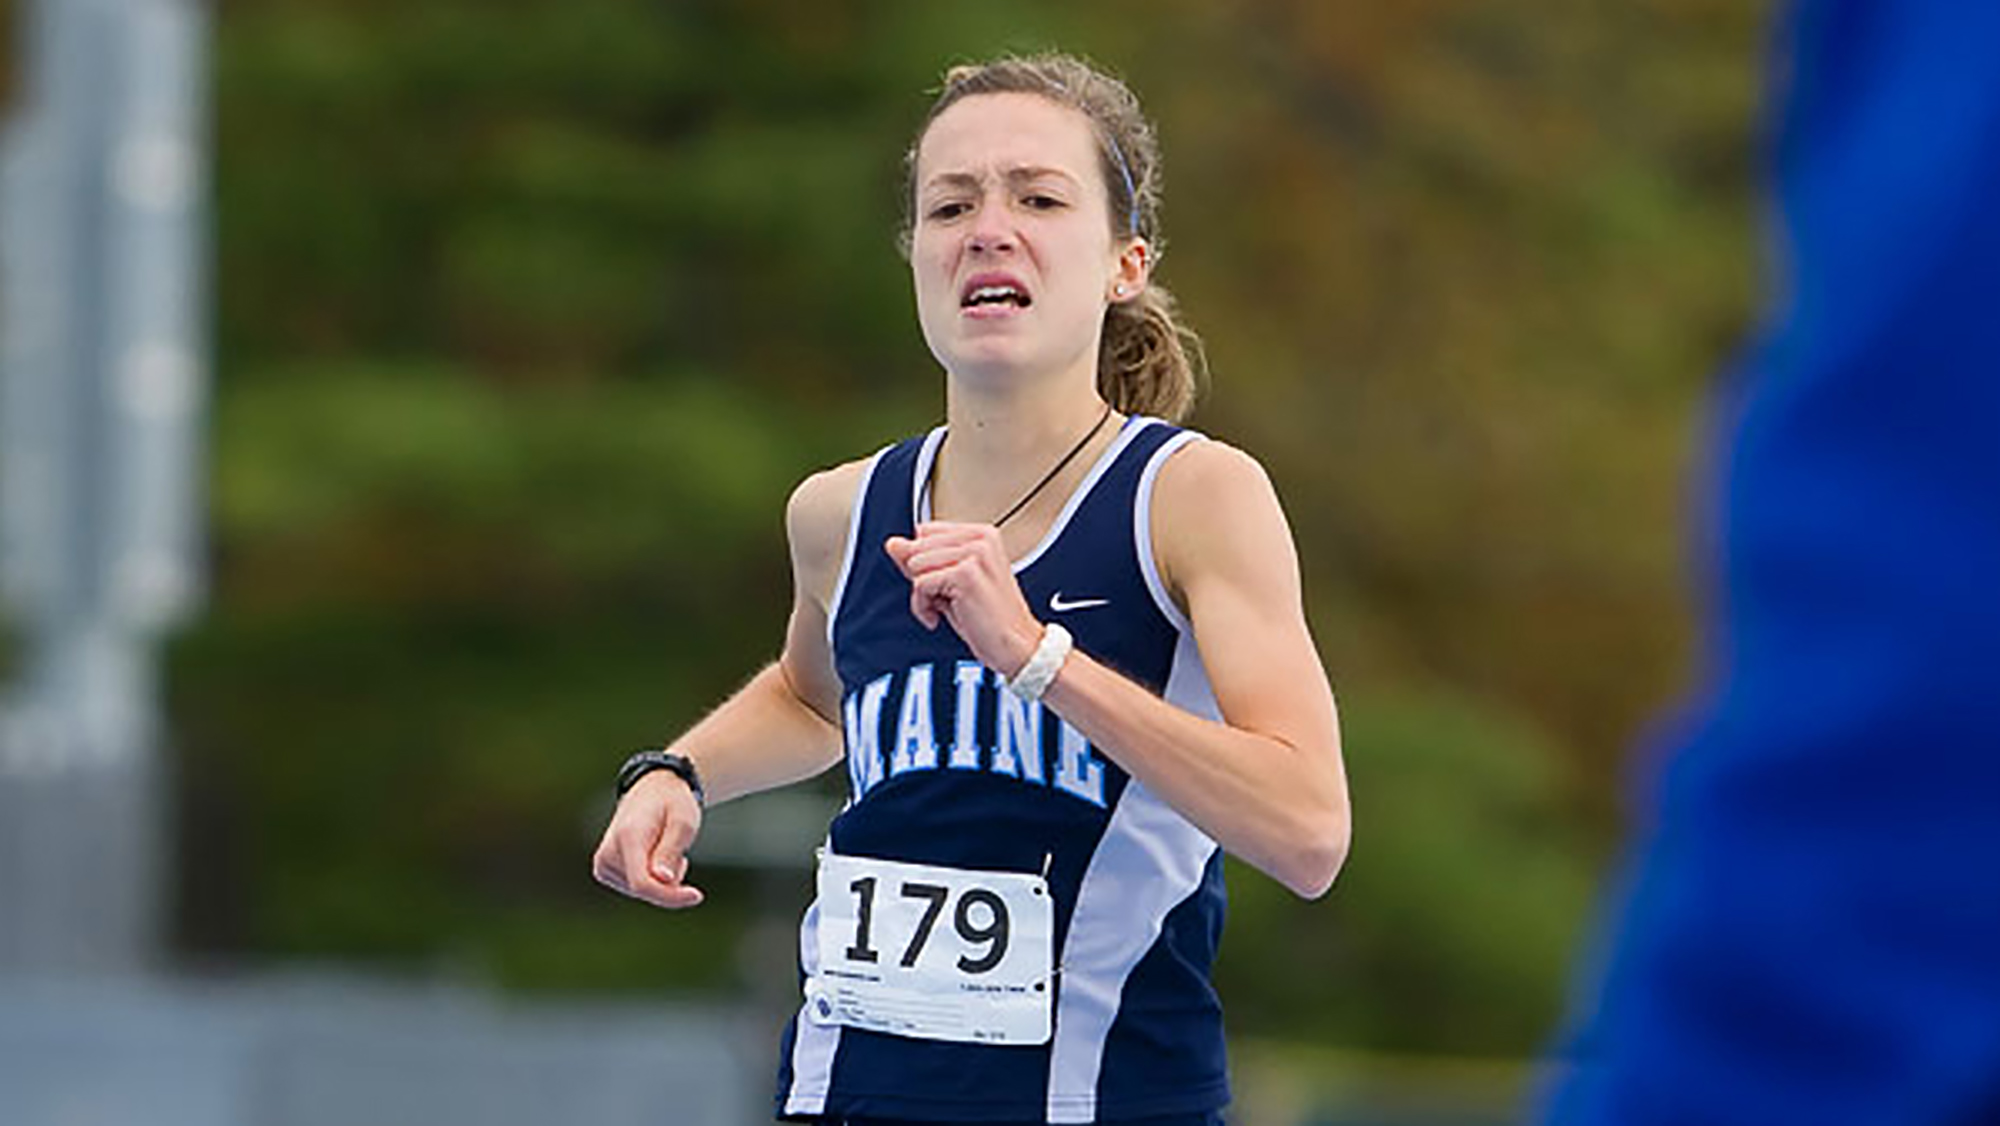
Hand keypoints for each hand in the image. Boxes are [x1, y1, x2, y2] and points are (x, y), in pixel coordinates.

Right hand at [591, 770, 704, 908]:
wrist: (651, 791)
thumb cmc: (671, 804)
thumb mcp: (683, 821)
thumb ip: (671, 850)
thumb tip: (662, 879)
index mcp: (628, 836)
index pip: (642, 883)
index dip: (669, 896)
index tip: (697, 896)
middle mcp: (608, 853)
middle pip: (645, 889)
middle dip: (671, 880)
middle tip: (677, 849)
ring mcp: (603, 864)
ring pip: (643, 891)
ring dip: (662, 877)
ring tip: (663, 847)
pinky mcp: (604, 871)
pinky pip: (637, 889)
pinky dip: (653, 878)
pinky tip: (654, 855)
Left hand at [883, 522, 1043, 676]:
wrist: (1016, 646)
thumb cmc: (988, 618)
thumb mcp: (948, 582)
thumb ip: (921, 559)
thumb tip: (893, 543)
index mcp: (981, 534)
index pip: (924, 531)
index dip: (925, 562)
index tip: (942, 584)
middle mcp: (980, 538)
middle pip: (916, 547)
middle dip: (922, 578)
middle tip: (946, 599)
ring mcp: (974, 553)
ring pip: (915, 564)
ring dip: (923, 595)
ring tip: (946, 607)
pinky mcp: (965, 573)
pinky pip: (920, 584)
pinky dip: (923, 607)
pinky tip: (941, 617)